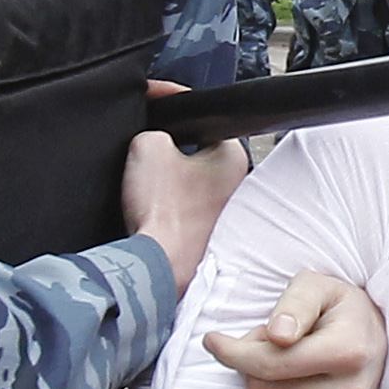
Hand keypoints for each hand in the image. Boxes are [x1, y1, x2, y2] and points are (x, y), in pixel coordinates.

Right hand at [121, 131, 245, 296]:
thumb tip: (156, 139)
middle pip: (197, 156)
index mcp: (235, 157)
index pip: (204, 125)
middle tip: (155, 172)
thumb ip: (155, 131)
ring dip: (171, 188)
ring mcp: (231, 214)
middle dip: (173, 160)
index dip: (173, 126)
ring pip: (190, 185)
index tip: (160, 140)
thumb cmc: (164, 215)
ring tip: (156, 199)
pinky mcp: (215, 236)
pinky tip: (160, 218)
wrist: (160, 264)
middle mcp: (241, 185)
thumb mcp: (148, 147)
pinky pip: (187, 212)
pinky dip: (173, 213)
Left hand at [205, 271, 385, 388]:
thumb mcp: (317, 287)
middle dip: (248, 366)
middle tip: (263, 348)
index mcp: (349, 352)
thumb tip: (277, 335)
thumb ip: (295, 304)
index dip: (232, 351)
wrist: (373, 341)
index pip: (270, 363)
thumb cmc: (338, 310)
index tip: (214, 340)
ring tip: (272, 372)